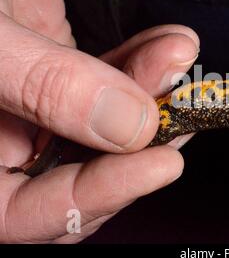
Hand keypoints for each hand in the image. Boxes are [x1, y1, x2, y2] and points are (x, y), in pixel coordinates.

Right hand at [0, 0, 198, 242]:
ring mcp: (34, 105)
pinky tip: (166, 46)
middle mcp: (2, 141)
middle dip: (141, 139)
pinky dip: (142, 64)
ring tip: (178, 60)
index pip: (32, 211)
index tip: (161, 164)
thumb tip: (129, 127)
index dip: (101, 193)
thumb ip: (47, 87)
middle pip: (83, 169)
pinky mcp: (59, 70)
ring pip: (108, 123)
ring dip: (152, 92)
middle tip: (182, 109)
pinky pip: (110, 80)